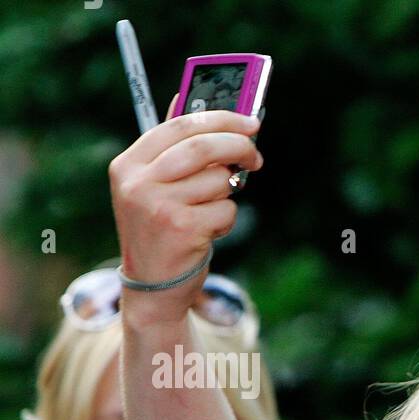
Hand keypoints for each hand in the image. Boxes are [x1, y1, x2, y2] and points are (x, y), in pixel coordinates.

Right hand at [107, 104, 262, 323]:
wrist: (152, 286)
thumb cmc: (160, 230)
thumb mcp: (152, 187)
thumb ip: (170, 148)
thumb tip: (187, 98)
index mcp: (128, 165)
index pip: (179, 126)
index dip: (219, 119)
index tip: (248, 121)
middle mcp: (139, 183)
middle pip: (203, 147)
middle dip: (238, 146)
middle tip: (255, 155)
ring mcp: (160, 206)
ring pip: (219, 181)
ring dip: (228, 194)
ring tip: (211, 209)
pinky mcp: (184, 229)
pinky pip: (226, 210)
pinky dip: (226, 219)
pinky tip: (209, 231)